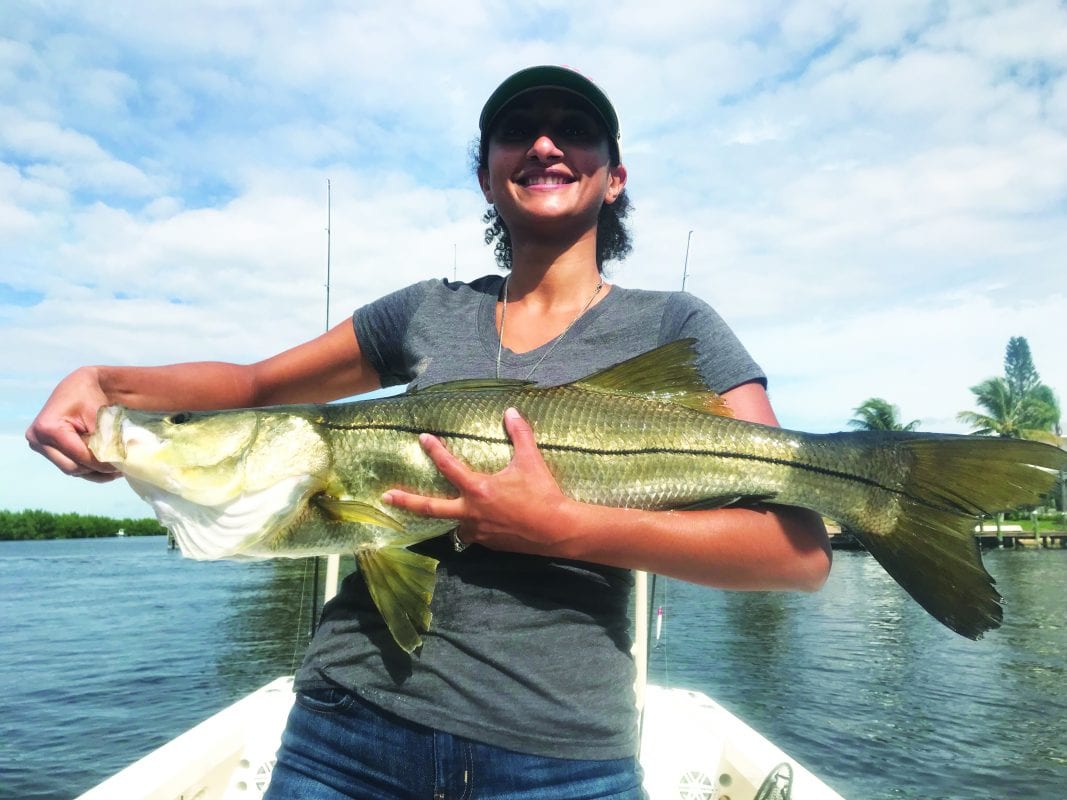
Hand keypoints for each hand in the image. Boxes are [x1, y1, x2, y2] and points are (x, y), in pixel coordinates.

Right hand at [26, 367, 120, 481]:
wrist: (79, 387)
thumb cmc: (90, 397)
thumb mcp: (100, 417)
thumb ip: (105, 441)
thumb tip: (116, 464)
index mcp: (48, 428)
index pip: (78, 455)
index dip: (101, 463)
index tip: (121, 465)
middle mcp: (37, 439)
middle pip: (72, 466)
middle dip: (97, 468)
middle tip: (120, 467)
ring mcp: (40, 446)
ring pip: (71, 470)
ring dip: (94, 471)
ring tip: (116, 468)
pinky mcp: (47, 450)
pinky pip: (69, 466)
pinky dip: (88, 469)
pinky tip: (106, 469)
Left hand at [382, 407, 573, 555]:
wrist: (557, 530)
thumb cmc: (543, 493)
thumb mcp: (531, 460)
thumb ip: (520, 434)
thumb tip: (511, 411)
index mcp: (478, 489)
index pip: (449, 467)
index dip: (434, 451)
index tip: (422, 438)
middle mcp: (471, 512)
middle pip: (431, 508)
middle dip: (406, 501)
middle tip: (386, 497)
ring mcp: (478, 532)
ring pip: (454, 525)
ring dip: (450, 518)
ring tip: (449, 512)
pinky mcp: (489, 544)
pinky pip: (473, 535)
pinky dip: (472, 528)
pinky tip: (480, 523)